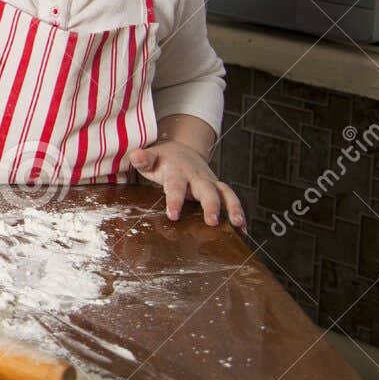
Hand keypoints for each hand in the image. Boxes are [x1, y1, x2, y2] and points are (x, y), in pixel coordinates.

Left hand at [128, 141, 244, 227]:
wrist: (180, 150)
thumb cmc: (162, 160)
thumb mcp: (150, 158)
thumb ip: (143, 160)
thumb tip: (136, 156)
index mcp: (178, 171)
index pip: (176, 186)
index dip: (175, 200)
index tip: (173, 215)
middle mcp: (197, 177)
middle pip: (207, 190)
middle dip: (211, 205)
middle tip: (212, 221)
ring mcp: (210, 182)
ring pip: (225, 193)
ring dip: (233, 207)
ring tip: (238, 224)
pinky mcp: (218, 188)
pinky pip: (231, 199)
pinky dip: (238, 212)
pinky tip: (243, 229)